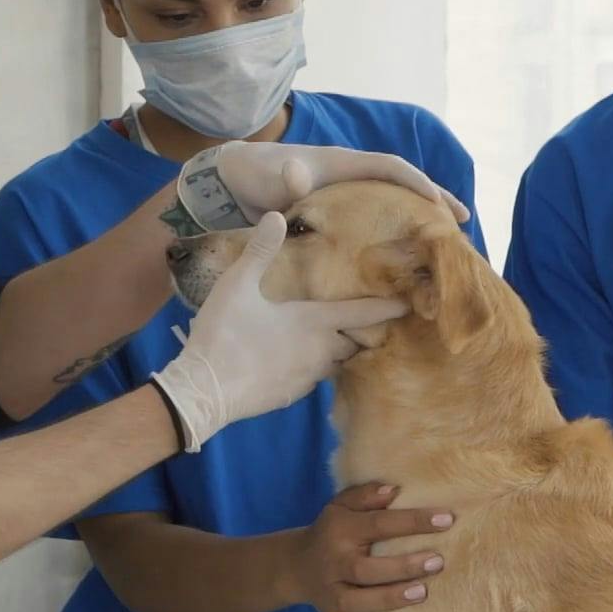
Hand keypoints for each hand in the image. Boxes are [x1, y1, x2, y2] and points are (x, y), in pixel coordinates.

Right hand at [151, 213, 406, 450]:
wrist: (204, 391)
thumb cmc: (223, 333)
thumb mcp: (237, 284)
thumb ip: (260, 250)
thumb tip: (278, 215)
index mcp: (313, 322)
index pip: (362, 314)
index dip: (387, 307)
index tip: (409, 303)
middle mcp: (320, 352)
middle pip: (354, 341)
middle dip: (361, 331)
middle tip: (364, 319)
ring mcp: (306, 378)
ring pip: (336, 362)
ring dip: (336, 349)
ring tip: (330, 337)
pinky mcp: (290, 396)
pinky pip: (313, 378)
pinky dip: (312, 367)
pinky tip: (293, 359)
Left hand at [198, 142, 470, 224]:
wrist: (235, 179)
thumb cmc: (256, 174)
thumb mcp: (270, 175)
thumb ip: (285, 176)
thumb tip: (296, 173)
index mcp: (343, 164)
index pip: (389, 168)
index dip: (416, 182)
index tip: (438, 203)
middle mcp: (352, 175)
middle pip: (403, 183)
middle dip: (434, 198)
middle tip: (464, 219)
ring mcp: (348, 192)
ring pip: (394, 200)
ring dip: (421, 215)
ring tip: (448, 238)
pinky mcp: (339, 209)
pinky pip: (376, 216)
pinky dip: (397, 227)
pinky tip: (407, 252)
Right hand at [286, 482, 452, 611]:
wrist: (294, 565)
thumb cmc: (332, 531)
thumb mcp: (341, 505)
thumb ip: (366, 494)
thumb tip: (395, 489)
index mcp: (340, 530)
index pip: (378, 524)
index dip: (412, 521)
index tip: (446, 519)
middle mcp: (334, 563)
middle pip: (366, 569)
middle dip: (402, 566)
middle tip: (437, 561)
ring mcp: (332, 593)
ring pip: (358, 601)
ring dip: (389, 599)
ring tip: (422, 592)